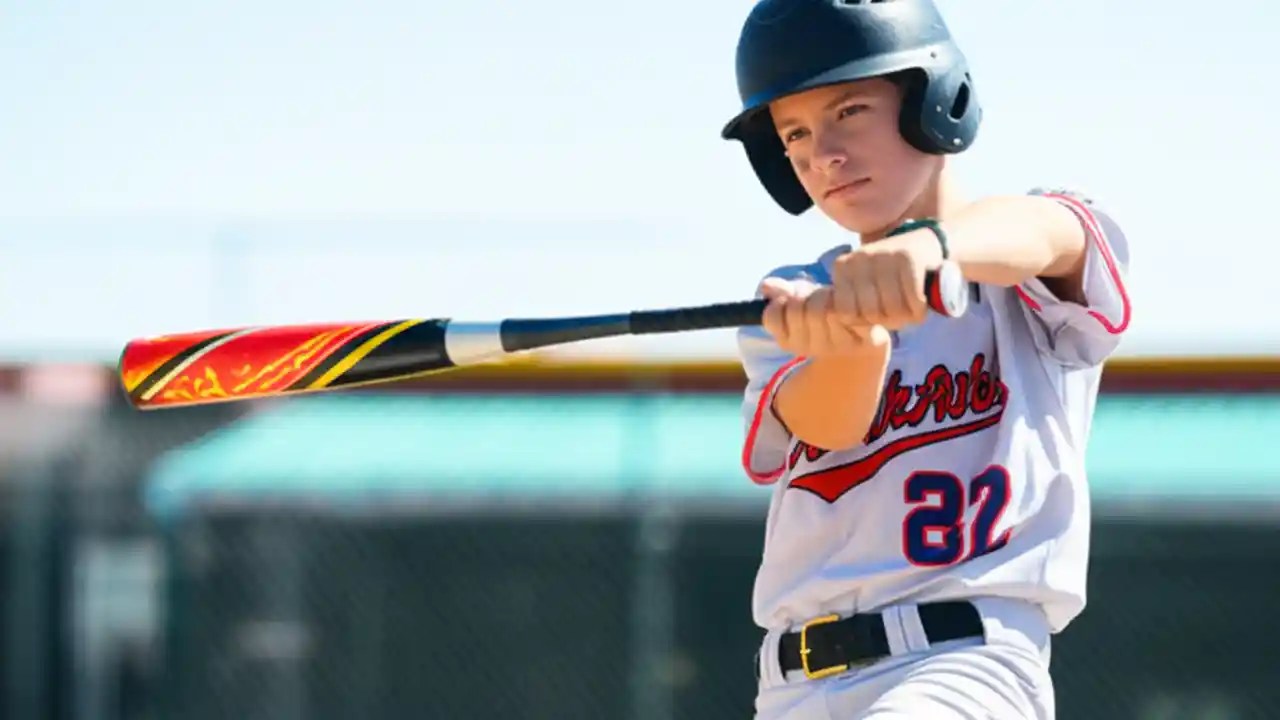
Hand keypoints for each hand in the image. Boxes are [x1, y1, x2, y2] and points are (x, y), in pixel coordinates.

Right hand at [759, 277, 890, 357]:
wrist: (862, 336)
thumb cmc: (824, 312)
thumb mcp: (800, 300)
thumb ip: (783, 293)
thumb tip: (767, 285)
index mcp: (789, 342)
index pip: (772, 316)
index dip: (782, 301)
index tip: (793, 299)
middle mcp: (809, 348)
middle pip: (798, 310)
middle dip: (807, 295)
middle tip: (819, 295)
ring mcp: (835, 346)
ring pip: (823, 309)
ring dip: (828, 295)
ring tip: (834, 297)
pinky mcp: (861, 338)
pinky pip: (850, 313)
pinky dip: (850, 302)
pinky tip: (849, 303)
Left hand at [830, 229, 943, 329]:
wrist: (925, 246)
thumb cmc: (891, 277)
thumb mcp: (865, 287)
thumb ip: (854, 305)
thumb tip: (855, 327)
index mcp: (843, 267)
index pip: (844, 313)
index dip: (864, 322)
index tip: (877, 313)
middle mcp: (860, 258)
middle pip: (871, 313)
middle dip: (888, 320)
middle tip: (898, 312)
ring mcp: (884, 255)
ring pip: (893, 309)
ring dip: (906, 316)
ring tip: (910, 306)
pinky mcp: (909, 257)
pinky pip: (913, 300)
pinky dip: (920, 309)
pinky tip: (921, 302)